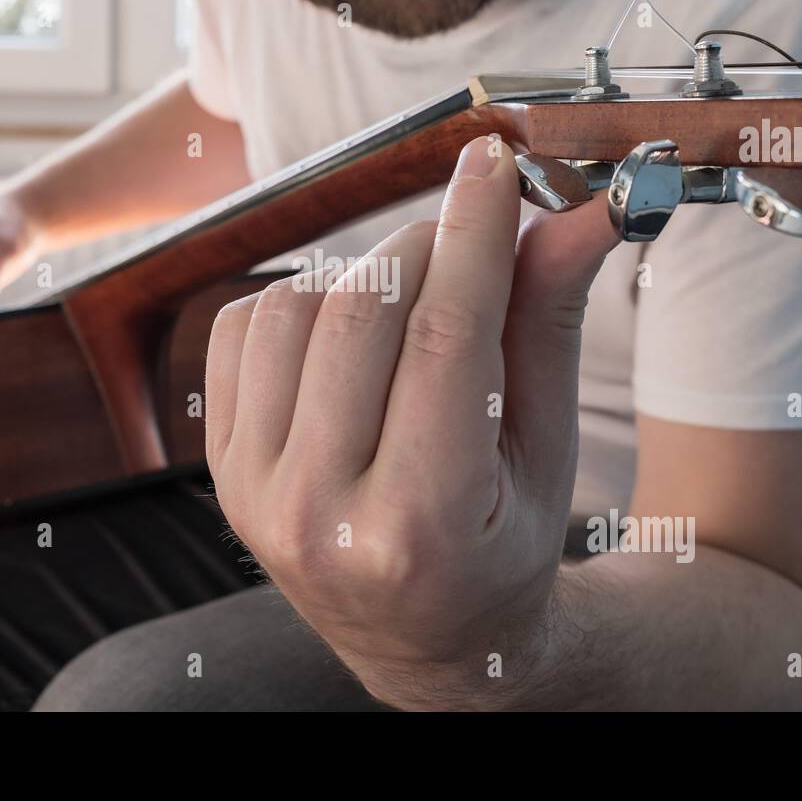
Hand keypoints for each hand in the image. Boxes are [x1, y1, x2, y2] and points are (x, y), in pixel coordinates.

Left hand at [206, 137, 620, 709]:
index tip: (493, 162)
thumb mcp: (547, 450)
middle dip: (427, 245)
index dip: (474, 231)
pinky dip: (298, 300)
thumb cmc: (501, 547)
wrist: (424, 639)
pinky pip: (239, 328)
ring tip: (413, 304)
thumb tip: (579, 213)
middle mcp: (319, 514)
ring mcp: (255, 492)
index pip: (446, 336)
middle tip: (471, 237)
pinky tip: (347, 331)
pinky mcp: (222, 468)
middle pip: (367, 312)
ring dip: (363, 274)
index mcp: (419, 526)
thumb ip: (551, 324)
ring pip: (295, 306)